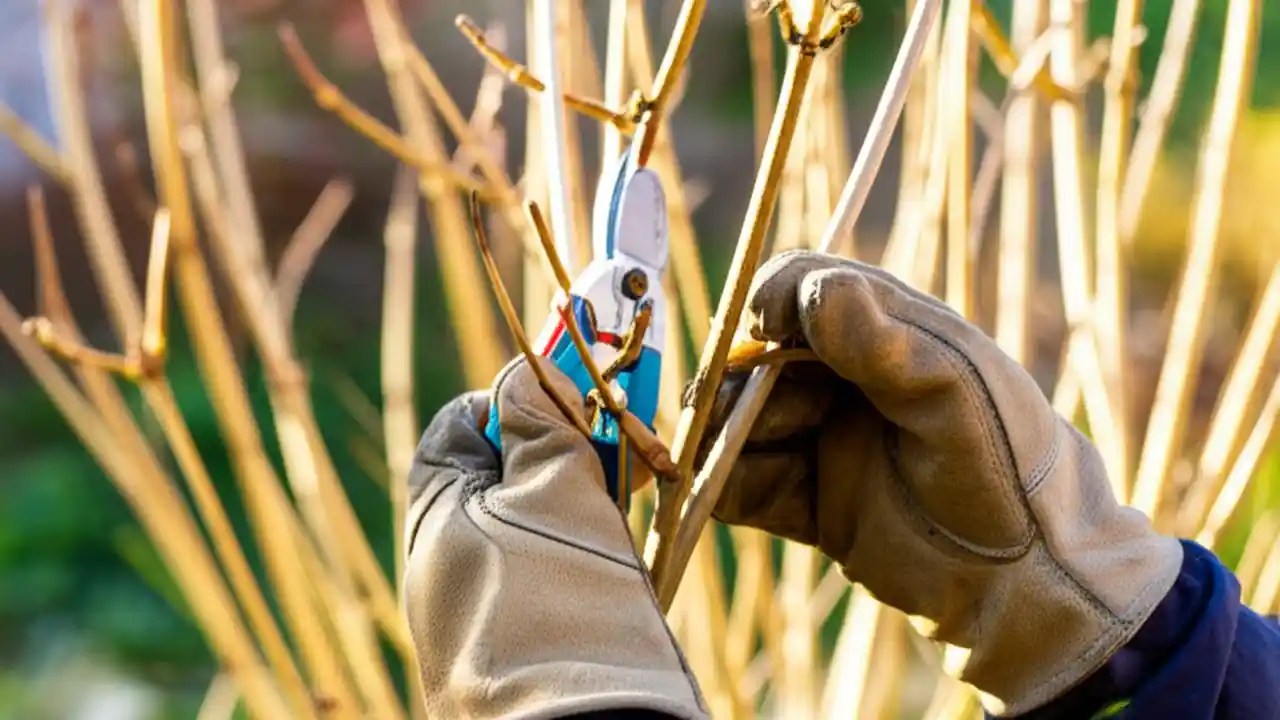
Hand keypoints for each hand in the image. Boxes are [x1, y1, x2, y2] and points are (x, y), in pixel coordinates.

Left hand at [403, 358, 705, 719]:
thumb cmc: (567, 599)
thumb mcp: (558, 487)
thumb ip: (539, 422)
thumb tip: (524, 375)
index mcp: (435, 516)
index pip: (461, 426)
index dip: (518, 402)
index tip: (576, 403)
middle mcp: (439, 567)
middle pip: (497, 479)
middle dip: (559, 456)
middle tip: (622, 455)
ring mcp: (469, 616)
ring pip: (523, 532)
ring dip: (575, 509)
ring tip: (626, 514)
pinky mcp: (507, 653)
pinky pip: (536, 584)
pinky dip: (574, 562)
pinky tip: (613, 574)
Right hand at [712, 251, 1181, 715]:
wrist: (1026, 577)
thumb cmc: (1008, 464)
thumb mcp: (952, 392)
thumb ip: (883, 342)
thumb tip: (809, 290)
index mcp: (882, 332)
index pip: (798, 288)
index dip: (768, 303)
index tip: (763, 333)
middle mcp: (842, 379)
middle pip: (752, 358)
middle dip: (735, 382)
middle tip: (736, 411)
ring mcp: (821, 440)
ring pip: (736, 422)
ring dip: (726, 436)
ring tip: (757, 455)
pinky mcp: (806, 501)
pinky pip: (741, 485)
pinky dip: (723, 486)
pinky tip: (730, 490)